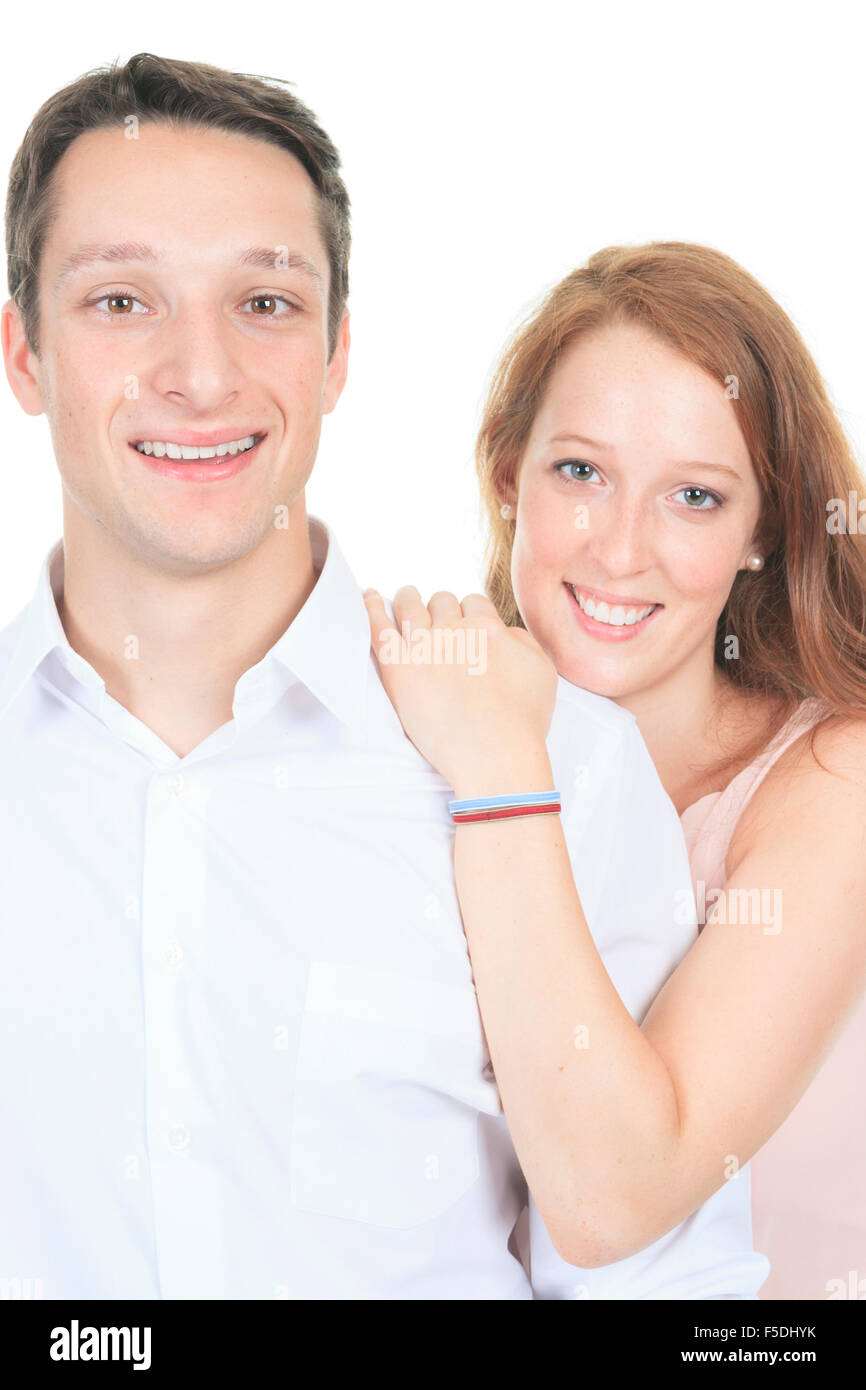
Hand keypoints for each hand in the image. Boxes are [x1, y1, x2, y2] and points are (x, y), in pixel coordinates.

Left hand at [364, 585, 558, 794]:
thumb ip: (523, 640)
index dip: (468, 612)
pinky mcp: (399, 669)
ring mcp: (425, 648)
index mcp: (489, 628)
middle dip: (439, 608)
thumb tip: (504, 630)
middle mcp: (455, 631)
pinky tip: (366, 598)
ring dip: (406, 598)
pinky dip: (371, 609)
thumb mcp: (541, 670)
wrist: (495, 755)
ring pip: (410, 605)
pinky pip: (378, 628)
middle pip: (442, 601)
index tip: (464, 625)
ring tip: (403, 599)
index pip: (473, 603)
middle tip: (434, 618)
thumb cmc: (523, 721)